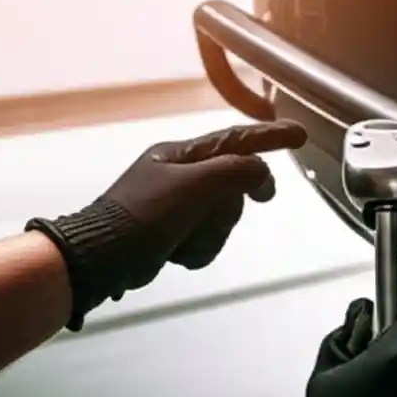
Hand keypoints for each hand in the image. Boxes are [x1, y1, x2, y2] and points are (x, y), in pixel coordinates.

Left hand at [26, 120, 306, 329]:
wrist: (97, 260)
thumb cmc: (141, 216)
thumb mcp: (191, 186)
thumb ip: (233, 171)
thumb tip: (260, 171)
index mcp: (181, 155)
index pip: (236, 140)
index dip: (270, 137)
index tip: (299, 136)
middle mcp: (180, 175)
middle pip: (234, 185)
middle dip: (227, 207)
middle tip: (216, 217)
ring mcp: (177, 205)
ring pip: (224, 216)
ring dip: (210, 233)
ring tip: (183, 240)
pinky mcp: (174, 233)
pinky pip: (209, 238)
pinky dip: (200, 249)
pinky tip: (178, 253)